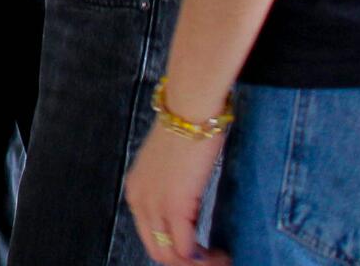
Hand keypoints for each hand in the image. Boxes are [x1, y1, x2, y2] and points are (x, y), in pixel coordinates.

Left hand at [125, 123, 228, 264]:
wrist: (190, 109)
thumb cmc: (187, 130)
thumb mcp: (171, 164)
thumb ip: (171, 188)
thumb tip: (188, 212)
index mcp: (136, 190)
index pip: (150, 237)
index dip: (176, 250)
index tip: (201, 251)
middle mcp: (139, 200)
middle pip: (158, 252)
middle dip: (187, 263)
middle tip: (214, 258)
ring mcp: (154, 204)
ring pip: (171, 257)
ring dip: (199, 264)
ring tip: (222, 258)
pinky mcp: (174, 205)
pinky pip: (186, 249)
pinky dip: (207, 258)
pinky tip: (223, 252)